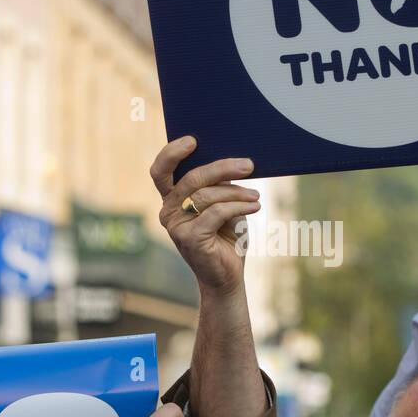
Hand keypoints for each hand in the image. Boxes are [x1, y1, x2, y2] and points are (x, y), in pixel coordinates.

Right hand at [150, 136, 259, 297]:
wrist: (227, 276)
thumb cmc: (225, 237)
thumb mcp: (222, 204)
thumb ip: (218, 185)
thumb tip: (233, 160)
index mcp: (172, 199)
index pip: (161, 171)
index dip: (172, 153)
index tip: (193, 140)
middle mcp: (168, 211)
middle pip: (191, 178)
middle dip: (222, 168)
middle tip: (248, 165)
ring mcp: (176, 226)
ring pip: (207, 195)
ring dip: (237, 192)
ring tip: (256, 195)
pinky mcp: (190, 238)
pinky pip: (216, 212)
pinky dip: (239, 206)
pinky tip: (255, 206)